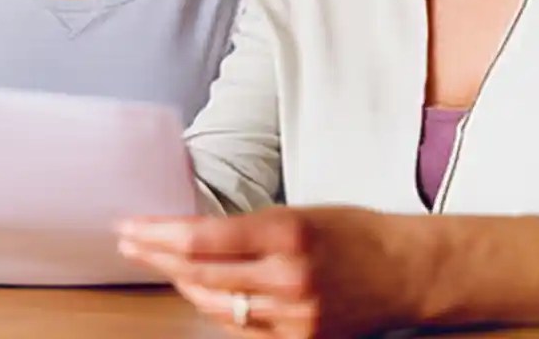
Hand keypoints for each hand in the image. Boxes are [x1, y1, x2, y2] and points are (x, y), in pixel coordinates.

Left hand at [117, 206, 408, 337]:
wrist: (408, 271)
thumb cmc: (356, 233)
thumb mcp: (301, 212)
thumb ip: (248, 227)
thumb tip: (192, 232)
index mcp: (288, 233)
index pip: (202, 238)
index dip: (158, 234)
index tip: (130, 226)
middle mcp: (288, 277)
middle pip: (199, 274)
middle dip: (157, 257)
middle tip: (130, 243)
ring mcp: (294, 316)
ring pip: (214, 305)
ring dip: (182, 283)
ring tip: (161, 263)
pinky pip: (241, 328)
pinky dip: (217, 308)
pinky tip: (200, 291)